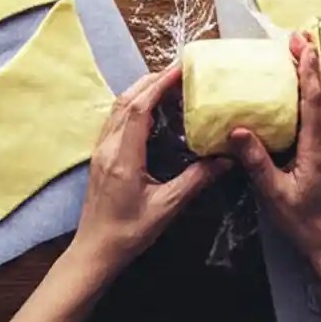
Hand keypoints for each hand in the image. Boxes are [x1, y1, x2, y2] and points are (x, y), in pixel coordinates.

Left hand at [70, 65, 231, 280]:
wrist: (95, 250)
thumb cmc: (129, 232)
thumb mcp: (167, 207)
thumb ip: (195, 180)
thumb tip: (225, 160)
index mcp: (122, 157)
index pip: (138, 109)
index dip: (158, 85)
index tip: (180, 71)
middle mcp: (107, 147)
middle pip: (126, 100)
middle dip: (151, 81)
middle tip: (179, 71)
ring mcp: (100, 150)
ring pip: (117, 108)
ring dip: (140, 90)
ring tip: (167, 83)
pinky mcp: (100, 156)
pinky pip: (115, 120)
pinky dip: (133, 105)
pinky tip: (149, 109)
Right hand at [229, 32, 320, 262]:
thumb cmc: (301, 220)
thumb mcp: (273, 193)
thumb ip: (256, 162)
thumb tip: (237, 130)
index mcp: (316, 147)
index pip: (314, 100)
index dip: (308, 71)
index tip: (302, 46)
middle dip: (314, 62)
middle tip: (299, 37)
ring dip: (317, 73)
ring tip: (304, 52)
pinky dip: (318, 90)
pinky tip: (307, 87)